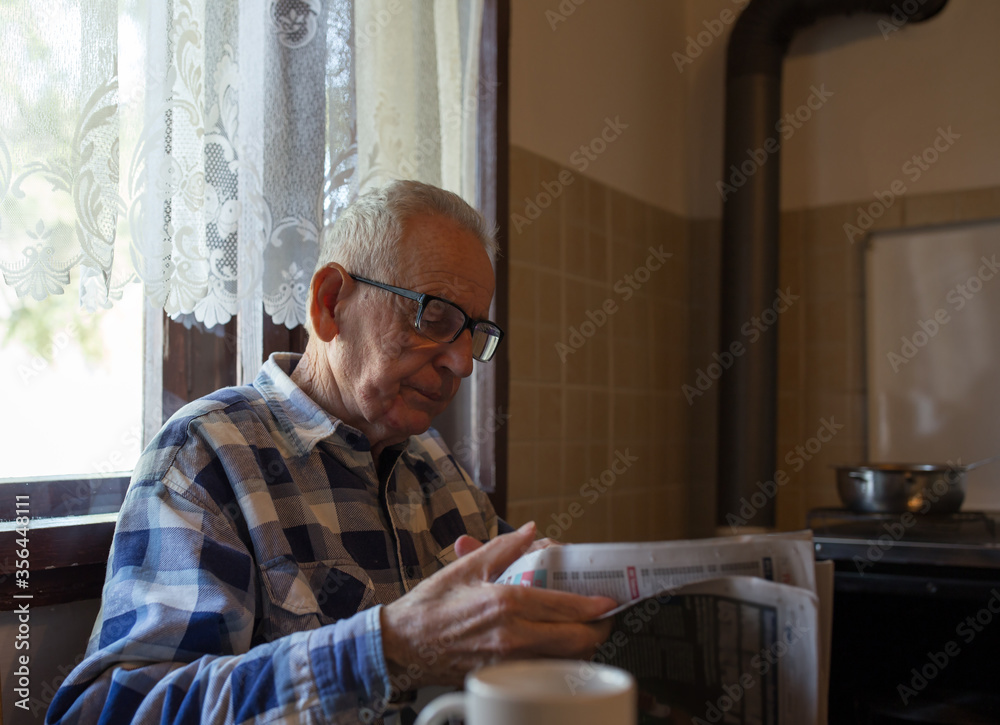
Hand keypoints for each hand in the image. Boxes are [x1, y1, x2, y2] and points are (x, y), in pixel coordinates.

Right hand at [380, 522, 615, 687]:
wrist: (400, 646)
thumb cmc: (430, 606)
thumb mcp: (467, 567)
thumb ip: (505, 546)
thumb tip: (532, 531)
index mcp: (506, 603)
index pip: (566, 607)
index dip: (595, 606)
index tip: (608, 602)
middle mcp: (512, 636)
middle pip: (576, 641)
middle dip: (598, 630)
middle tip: (601, 618)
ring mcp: (508, 662)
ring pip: (564, 661)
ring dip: (579, 646)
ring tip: (580, 629)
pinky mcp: (501, 678)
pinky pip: (542, 672)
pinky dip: (556, 659)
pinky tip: (553, 646)